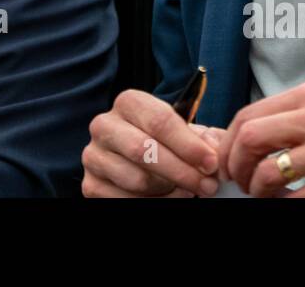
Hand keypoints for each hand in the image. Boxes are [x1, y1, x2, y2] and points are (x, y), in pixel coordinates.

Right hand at [82, 89, 224, 196]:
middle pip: (144, 150)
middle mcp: (104, 125)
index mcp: (128, 103)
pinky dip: (155, 202)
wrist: (140, 157)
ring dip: (170, 190)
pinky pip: (126, 200)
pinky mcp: (91, 185)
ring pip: (137, 179)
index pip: (159, 121)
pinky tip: (168, 197)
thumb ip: (203, 137)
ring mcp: (93, 156)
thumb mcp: (185, 132)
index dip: (188, 144)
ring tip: (188, 189)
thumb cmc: (164, 141)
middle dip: (182, 171)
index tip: (211, 163)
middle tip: (207, 185)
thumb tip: (212, 149)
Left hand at [216, 82, 304, 197]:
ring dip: (257, 190)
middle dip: (235, 165)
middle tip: (240, 181)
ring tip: (263, 194)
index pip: (249, 115)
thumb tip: (244, 138)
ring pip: (269, 171)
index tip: (227, 160)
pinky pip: (298, 198)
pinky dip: (283, 205)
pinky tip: (286, 203)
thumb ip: (290, 117)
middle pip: (251, 138)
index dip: (228, 142)